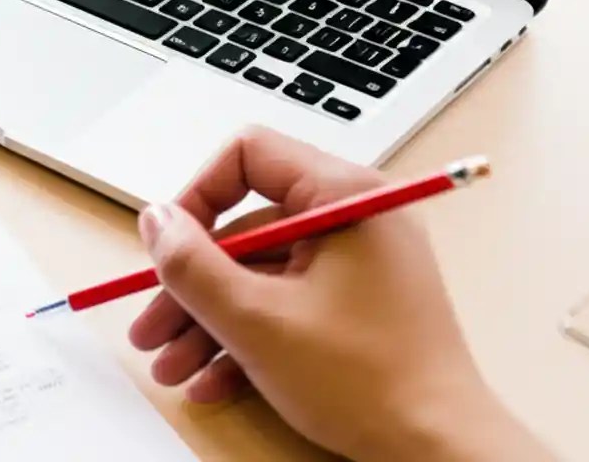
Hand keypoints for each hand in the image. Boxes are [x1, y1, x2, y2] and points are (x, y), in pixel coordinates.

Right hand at [130, 127, 550, 460]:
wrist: (438, 452)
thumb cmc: (367, 382)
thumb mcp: (255, 320)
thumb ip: (192, 265)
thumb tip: (155, 220)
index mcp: (343, 196)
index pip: (249, 155)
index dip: (197, 197)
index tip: (168, 249)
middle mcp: (354, 218)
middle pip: (245, 228)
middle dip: (190, 285)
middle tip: (150, 326)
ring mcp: (358, 263)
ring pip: (259, 274)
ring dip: (207, 321)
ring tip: (171, 368)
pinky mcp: (357, 303)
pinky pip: (285, 303)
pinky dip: (245, 337)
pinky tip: (212, 381)